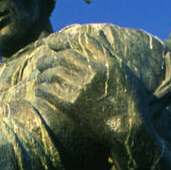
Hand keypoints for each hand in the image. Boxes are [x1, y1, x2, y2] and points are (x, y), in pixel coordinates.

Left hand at [30, 34, 152, 148]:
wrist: (130, 130)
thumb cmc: (131, 105)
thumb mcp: (126, 75)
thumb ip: (109, 61)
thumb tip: (93, 52)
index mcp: (108, 61)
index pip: (80, 41)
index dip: (62, 39)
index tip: (51, 41)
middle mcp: (94, 70)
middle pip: (64, 56)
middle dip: (49, 57)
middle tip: (40, 61)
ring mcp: (82, 86)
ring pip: (54, 71)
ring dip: (43, 73)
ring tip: (39, 76)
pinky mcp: (73, 103)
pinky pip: (49, 90)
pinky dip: (41, 88)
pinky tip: (39, 90)